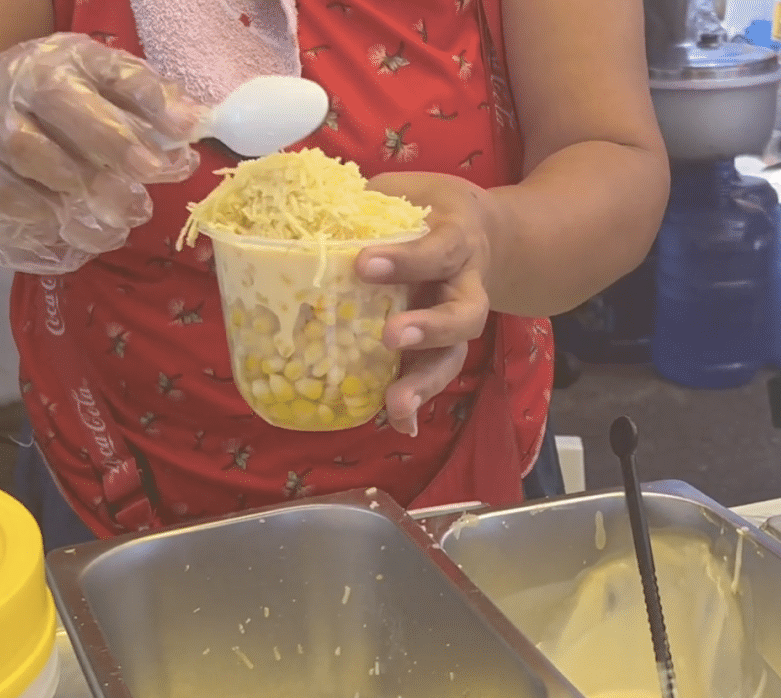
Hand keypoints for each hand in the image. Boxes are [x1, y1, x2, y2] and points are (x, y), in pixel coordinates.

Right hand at [0, 33, 203, 274]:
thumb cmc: (70, 120)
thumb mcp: (110, 101)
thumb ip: (152, 109)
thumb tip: (196, 122)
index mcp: (68, 59)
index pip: (111, 69)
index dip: (151, 99)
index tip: (186, 131)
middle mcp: (23, 82)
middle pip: (62, 101)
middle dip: (114, 142)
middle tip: (151, 172)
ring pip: (30, 150)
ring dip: (83, 186)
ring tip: (123, 214)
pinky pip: (12, 196)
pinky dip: (51, 217)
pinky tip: (80, 226)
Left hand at [357, 172, 494, 436]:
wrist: (484, 230)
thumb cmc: (430, 208)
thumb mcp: (405, 191)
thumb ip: (365, 200)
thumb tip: (296, 202)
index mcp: (457, 238)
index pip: (437, 250)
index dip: (405, 260)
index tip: (364, 263)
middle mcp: (466, 283)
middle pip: (464, 315)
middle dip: (429, 330)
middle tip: (391, 337)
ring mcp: (458, 319)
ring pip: (454, 355)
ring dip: (425, 381)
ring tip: (395, 404)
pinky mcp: (444, 345)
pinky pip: (435, 374)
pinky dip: (419, 403)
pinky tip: (400, 424)